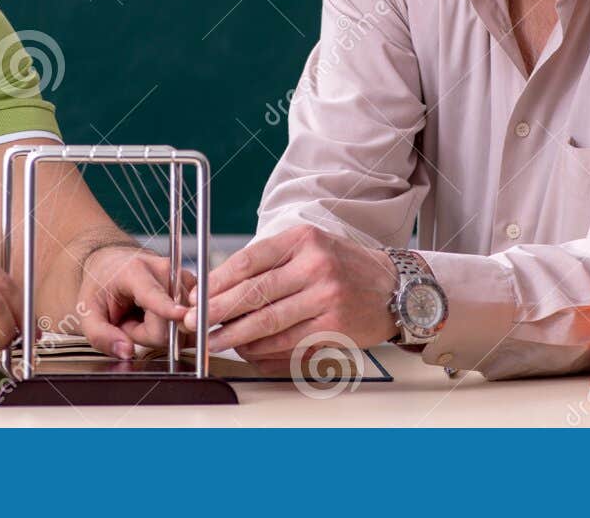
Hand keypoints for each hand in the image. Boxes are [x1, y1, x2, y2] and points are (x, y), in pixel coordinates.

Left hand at [77, 245, 193, 359]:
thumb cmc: (102, 286)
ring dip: (163, 331)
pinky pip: (191, 322)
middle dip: (150, 334)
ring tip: (144, 317)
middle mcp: (165, 269)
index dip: (168, 308)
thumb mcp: (87, 313)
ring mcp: (182, 277)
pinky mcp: (194, 287)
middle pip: (169, 322)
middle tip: (131, 321)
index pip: (154, 295)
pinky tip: (160, 316)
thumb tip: (126, 352)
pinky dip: (174, 327)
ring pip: (182, 326)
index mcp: (135, 271)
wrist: (113, 266)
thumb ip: (102, 336)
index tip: (180, 315)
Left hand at [182, 225, 397, 361]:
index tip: (196, 295)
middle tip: (193, 321)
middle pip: (253, 292)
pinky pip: (287, 342)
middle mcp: (314, 265)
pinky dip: (262, 349)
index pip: (248, 260)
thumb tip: (222, 286)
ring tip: (213, 340)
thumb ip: (272, 262)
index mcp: (302, 239)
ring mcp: (325, 297)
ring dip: (234, 335)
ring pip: (267, 322)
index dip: (216, 282)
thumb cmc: (345, 267)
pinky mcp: (334, 327)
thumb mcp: (310, 246)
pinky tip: (247, 350)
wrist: (396, 288)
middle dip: (216, 310)